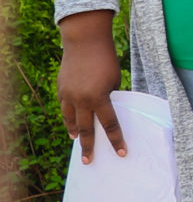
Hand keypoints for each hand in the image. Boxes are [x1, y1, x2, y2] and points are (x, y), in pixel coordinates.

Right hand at [56, 12, 125, 164]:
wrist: (85, 41)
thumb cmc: (106, 59)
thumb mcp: (114, 79)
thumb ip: (109, 96)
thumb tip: (106, 109)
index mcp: (99, 97)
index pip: (110, 124)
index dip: (116, 140)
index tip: (121, 153)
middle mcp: (81, 100)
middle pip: (86, 129)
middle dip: (88, 146)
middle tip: (88, 160)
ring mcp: (68, 95)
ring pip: (70, 120)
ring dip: (74, 131)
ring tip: (77, 140)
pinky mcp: (61, 89)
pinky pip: (64, 107)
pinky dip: (68, 115)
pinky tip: (71, 120)